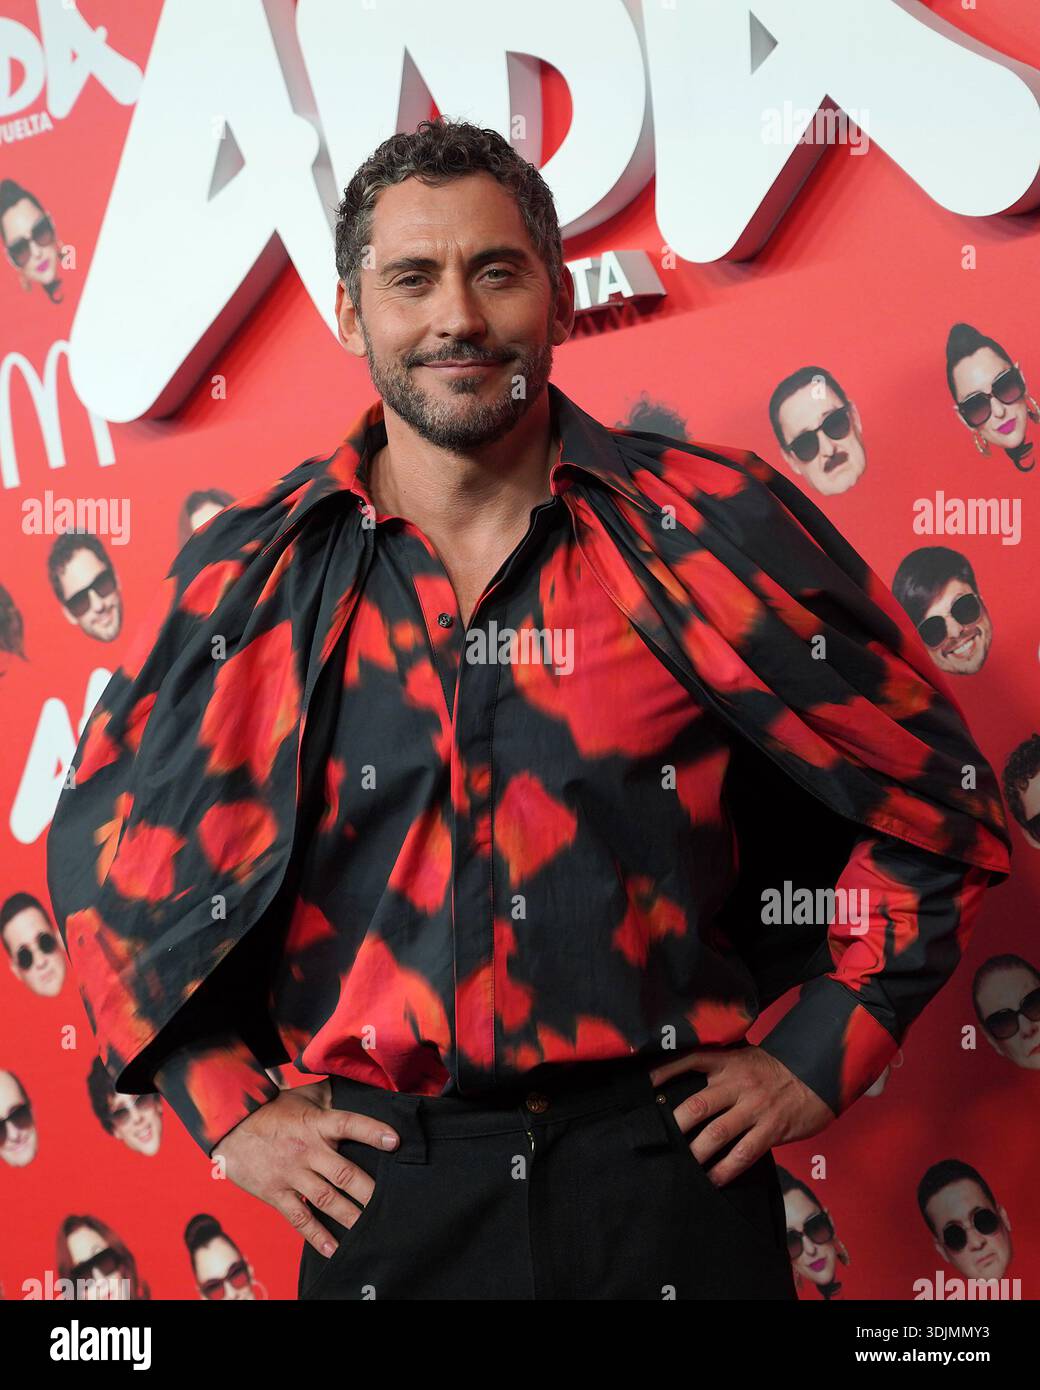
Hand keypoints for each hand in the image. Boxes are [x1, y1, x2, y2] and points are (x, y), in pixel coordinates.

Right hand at [211, 1078, 398, 1258]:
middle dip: (368, 1191)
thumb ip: (332, 1097)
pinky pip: (299, 1218)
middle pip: (343, 1172)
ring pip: (326, 1199)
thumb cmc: (273, 1110)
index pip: (350, 1124)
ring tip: (370, 1229)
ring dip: (349, 1216)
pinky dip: (316, 1235)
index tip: (395, 1142)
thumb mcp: (304, 1097)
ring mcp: (291, 1174)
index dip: (373, 1132)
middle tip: (390, 1204)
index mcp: (317, 1123)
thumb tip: (360, 1091)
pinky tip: (332, 1248)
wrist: (231, 1126)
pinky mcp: (276, 1193)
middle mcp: (307, 1150)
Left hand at [648, 1045, 833, 1188]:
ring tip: (684, 1164)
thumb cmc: (779, 1068)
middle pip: (698, 1105)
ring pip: (716, 1133)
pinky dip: (725, 1169)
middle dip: (676, 1125)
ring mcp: (754, 1108)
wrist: (818, 1075)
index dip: (667, 1072)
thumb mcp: (748, 1056)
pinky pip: (743, 1153)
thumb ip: (723, 1067)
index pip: (691, 1061)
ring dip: (696, 1152)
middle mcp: (738, 1084)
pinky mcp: (771, 1129)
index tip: (648, 1084)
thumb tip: (694, 1082)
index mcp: (730, 1063)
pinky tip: (714, 1179)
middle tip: (663, 1139)